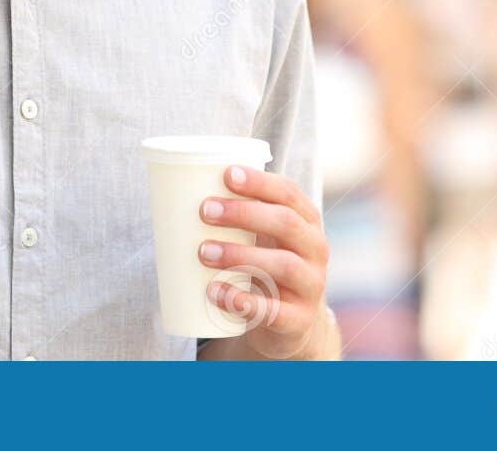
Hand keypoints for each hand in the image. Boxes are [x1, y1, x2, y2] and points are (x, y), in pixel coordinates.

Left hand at [198, 166, 334, 359]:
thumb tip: (181, 189)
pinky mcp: (298, 320)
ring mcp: (311, 285)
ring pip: (282, 265)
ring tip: (203, 252)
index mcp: (306, 221)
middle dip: (243, 213)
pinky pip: (273, 310)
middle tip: (204, 211)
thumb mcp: (264, 238)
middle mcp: (315, 249)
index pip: (288, 193)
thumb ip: (239, 216)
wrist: (292, 323)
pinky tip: (215, 291)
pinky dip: (241, 300)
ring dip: (239, 255)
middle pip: (285, 223)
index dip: (259, 182)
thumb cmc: (267, 265)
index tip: (226, 174)